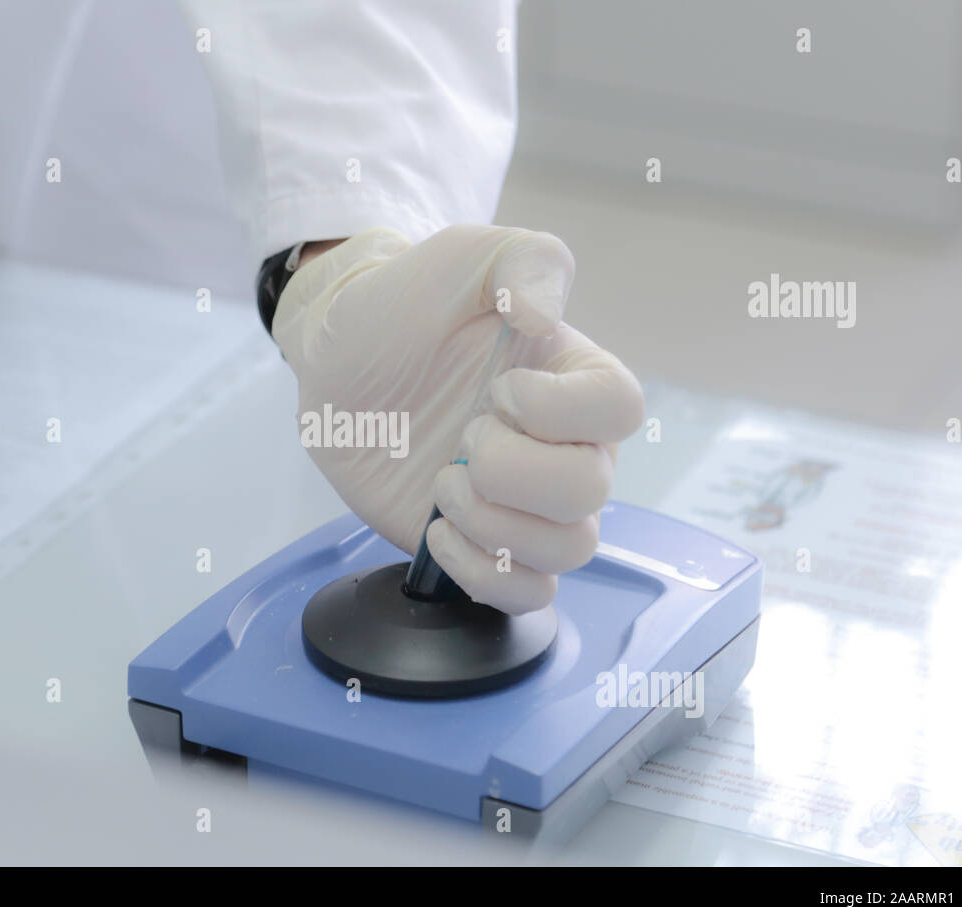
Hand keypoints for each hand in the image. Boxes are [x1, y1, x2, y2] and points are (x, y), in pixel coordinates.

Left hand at [273, 224, 643, 613]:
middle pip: (590, 491)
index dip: (562, 411)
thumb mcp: (461, 257)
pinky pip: (528, 595)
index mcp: (572, 379)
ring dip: (494, 524)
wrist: (340, 360)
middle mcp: (565, 446)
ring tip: (442, 487)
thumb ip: (522, 260)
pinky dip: (485, 576)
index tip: (499, 390)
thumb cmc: (405, 306)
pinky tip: (440, 534)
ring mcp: (527, 503)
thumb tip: (545, 310)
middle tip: (459, 438)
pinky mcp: (487, 545)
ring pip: (566, 551)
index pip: (621, 410)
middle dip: (510, 471)